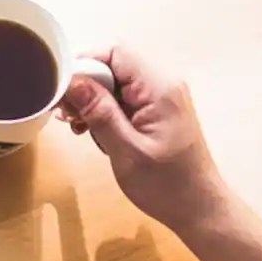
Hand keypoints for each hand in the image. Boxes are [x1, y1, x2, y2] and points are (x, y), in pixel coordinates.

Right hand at [57, 46, 228, 235]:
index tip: (63, 93)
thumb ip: (99, 112)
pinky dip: (104, 111)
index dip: (84, 66)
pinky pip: (124, 99)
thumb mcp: (126, 150)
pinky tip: (93, 131)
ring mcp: (161, 97)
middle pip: (114, 65)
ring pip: (116, 82)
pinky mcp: (157, 111)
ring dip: (92, 101)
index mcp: (159, 87)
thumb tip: (72, 81)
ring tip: (79, 128)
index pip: (115, 52)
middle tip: (66, 116)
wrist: (198, 208)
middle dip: (85, 86)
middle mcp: (163, 83)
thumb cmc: (165, 184)